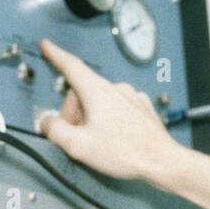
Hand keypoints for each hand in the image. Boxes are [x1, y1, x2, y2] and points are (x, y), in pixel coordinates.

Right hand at [38, 38, 179, 181]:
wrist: (162, 162)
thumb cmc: (126, 152)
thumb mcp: (79, 145)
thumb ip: (55, 130)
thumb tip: (47, 122)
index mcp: (98, 91)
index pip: (72, 66)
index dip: (56, 55)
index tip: (48, 46)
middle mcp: (117, 89)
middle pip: (84, 91)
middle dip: (74, 111)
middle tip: (74, 135)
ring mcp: (133, 98)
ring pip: (101, 101)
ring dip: (92, 117)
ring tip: (97, 141)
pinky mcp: (143, 109)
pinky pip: (118, 108)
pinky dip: (110, 119)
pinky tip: (113, 138)